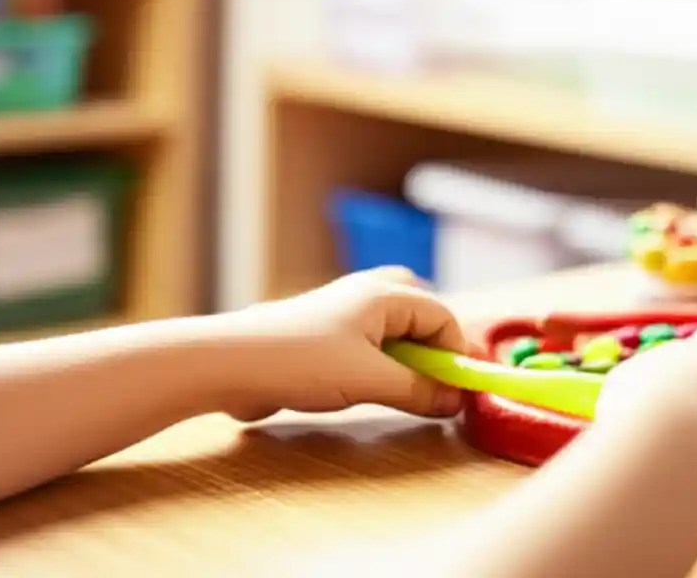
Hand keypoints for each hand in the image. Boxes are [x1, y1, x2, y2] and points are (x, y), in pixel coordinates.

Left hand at [227, 267, 467, 421]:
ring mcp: (340, 315)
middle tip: (443, 379)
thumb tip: (455, 400)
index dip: (458, 352)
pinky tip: (375, 388)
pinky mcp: (320, 338)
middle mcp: (363, 297)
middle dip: (436, 343)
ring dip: (409, 356)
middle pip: (418, 309)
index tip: (466, 387)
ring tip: (412, 388)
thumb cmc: (300, 362)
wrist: (230, 365)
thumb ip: (417, 391)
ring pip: (391, 327)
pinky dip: (383, 363)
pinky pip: (367, 343)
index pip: (441, 315)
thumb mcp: (369, 381)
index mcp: (381, 295)